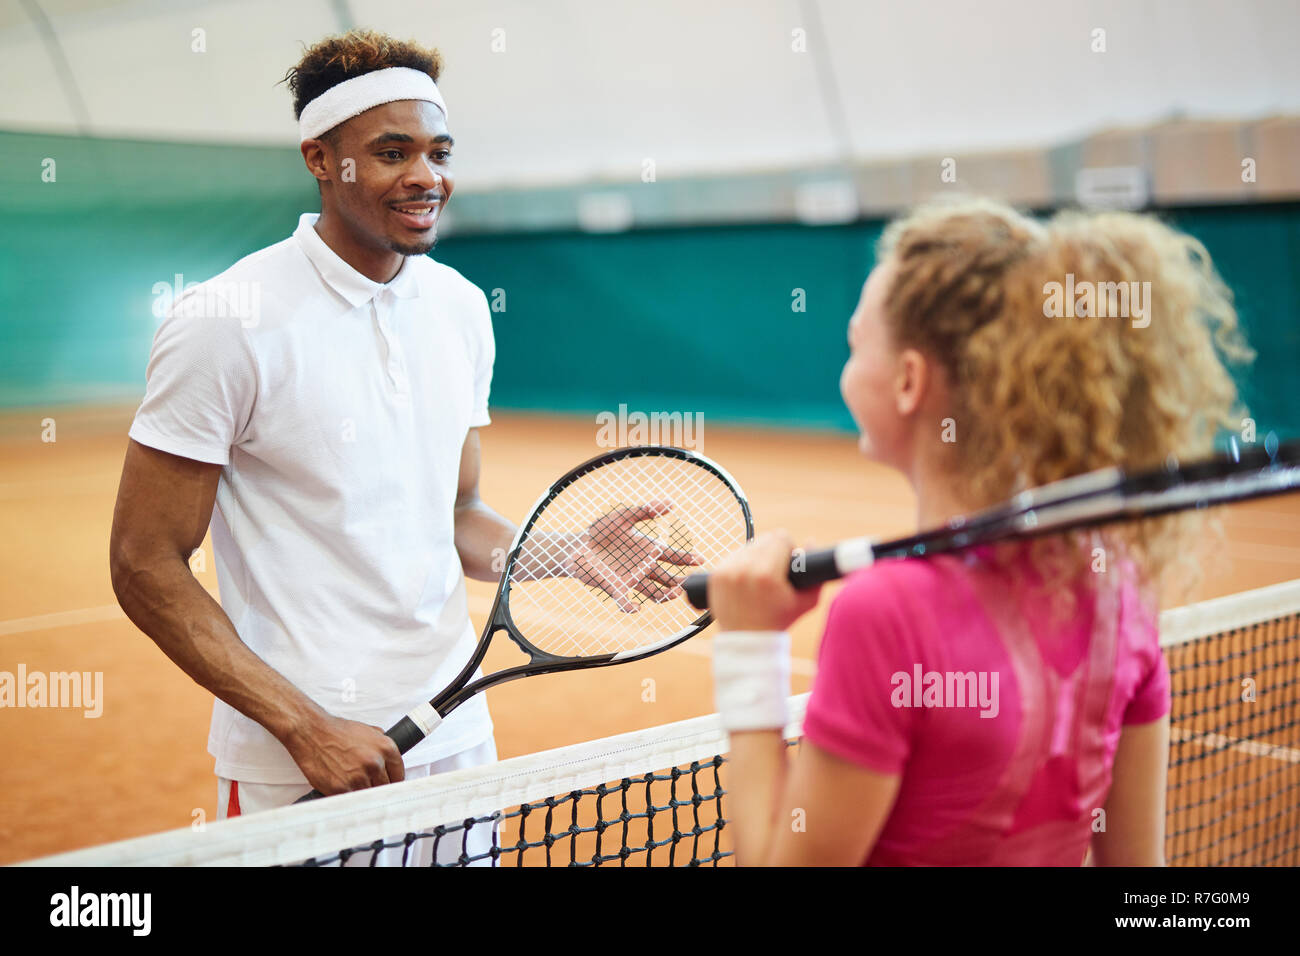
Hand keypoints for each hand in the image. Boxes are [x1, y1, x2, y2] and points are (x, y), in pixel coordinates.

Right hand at [283, 714, 405, 795]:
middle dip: (377, 787)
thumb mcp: (366, 731)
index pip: (399, 774)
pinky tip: (343, 789)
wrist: (310, 732)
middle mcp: (375, 763)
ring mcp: (359, 777)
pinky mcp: (342, 789)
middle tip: (368, 786)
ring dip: (362, 793)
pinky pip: (352, 800)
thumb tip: (389, 759)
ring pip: (369, 795)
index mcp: (386, 748)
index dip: (393, 781)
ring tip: (353, 786)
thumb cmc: (336, 731)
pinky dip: (348, 797)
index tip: (389, 785)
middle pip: (385, 787)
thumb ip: (380, 744)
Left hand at [517, 500, 701, 611]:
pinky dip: (630, 606)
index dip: (687, 559)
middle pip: (667, 578)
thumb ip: (644, 511)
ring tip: (668, 595)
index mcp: (647, 550)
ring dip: (662, 596)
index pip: (672, 556)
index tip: (700, 560)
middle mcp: (643, 567)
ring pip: (653, 592)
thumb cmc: (600, 531)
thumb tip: (669, 502)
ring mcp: (631, 579)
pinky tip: (635, 608)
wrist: (576, 546)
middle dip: (678, 582)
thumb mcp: (622, 517)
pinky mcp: (615, 588)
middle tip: (685, 584)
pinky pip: (626, 600)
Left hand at [708, 530, 821, 630]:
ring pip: (748, 546)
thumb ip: (815, 573)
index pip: (781, 538)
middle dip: (773, 551)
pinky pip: (733, 556)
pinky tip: (747, 580)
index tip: (788, 562)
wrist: (747, 641)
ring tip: (761, 577)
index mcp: (766, 574)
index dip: (789, 548)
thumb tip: (812, 541)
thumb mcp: (805, 601)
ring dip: (757, 556)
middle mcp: (744, 569)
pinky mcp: (716, 575)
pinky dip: (742, 564)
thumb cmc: (779, 621)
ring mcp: (727, 571)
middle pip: (765, 539)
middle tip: (776, 569)